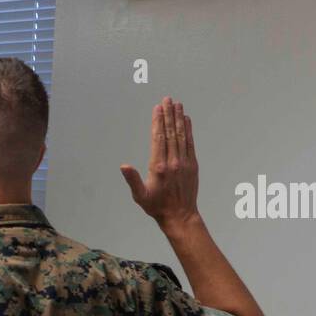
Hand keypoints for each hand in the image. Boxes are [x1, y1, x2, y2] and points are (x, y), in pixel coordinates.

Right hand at [120, 96, 198, 230]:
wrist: (180, 215)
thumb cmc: (157, 206)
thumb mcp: (140, 196)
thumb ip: (132, 179)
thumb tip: (123, 166)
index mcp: (159, 167)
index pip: (158, 138)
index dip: (158, 121)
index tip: (157, 108)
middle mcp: (173, 161)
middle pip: (171, 132)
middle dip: (169, 114)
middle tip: (168, 99)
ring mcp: (184, 162)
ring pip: (182, 135)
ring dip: (179, 118)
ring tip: (178, 104)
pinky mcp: (192, 164)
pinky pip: (190, 143)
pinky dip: (189, 129)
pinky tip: (187, 119)